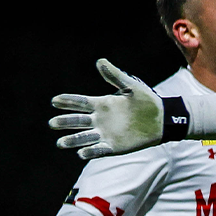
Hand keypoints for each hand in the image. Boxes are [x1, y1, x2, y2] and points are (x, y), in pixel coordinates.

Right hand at [50, 60, 165, 159]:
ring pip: (84, 138)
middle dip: (65, 122)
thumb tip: (100, 61)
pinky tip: (81, 154)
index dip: (68, 102)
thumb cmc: (147, 101)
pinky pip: (99, 150)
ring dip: (73, 140)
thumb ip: (115, 76)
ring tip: (60, 143)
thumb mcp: (131, 87)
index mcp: (101, 104)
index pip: (80, 103)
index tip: (55, 101)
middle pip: (77, 121)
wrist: (163, 119)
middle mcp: (99, 120)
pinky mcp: (115, 146)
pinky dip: (90, 152)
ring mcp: (106, 134)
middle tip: (52, 123)